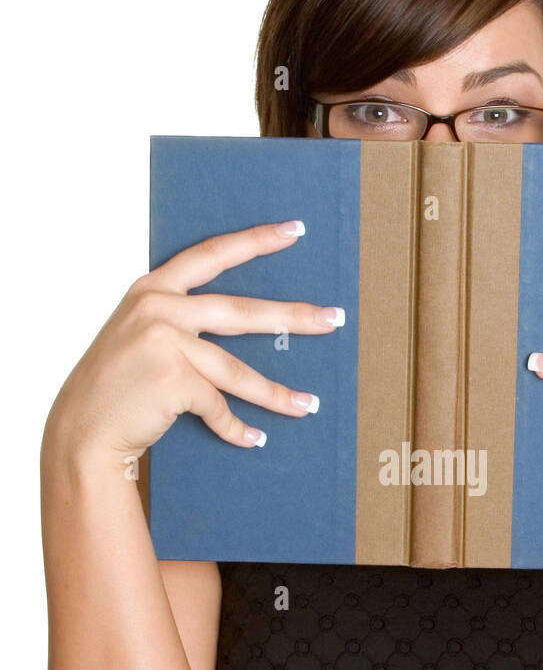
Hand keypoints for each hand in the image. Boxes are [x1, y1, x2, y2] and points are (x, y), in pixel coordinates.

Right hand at [44, 220, 345, 464]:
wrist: (83, 429)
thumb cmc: (117, 386)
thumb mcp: (140, 336)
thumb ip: (180, 320)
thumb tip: (244, 321)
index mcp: (152, 289)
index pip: (212, 254)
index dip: (255, 241)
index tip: (295, 230)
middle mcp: (158, 308)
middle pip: (242, 312)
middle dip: (293, 316)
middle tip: (333, 319)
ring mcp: (165, 342)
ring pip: (237, 370)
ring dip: (276, 393)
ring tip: (307, 404)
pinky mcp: (174, 380)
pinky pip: (218, 406)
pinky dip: (236, 428)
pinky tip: (254, 439)